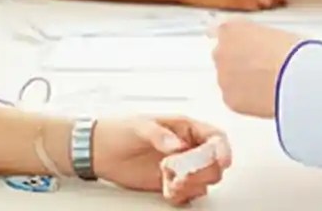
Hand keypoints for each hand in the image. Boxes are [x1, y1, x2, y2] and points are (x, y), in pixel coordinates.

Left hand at [92, 116, 231, 205]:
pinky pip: (188, 194)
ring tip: (173, 183)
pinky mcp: (171, 183)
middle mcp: (186, 147)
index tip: (221, 160)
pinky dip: (182, 196)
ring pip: (203, 181)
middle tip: (183, 173)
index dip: (222, 148)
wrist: (99, 150)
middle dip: (203, 171)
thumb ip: (160, 135)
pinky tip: (169, 190)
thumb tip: (178, 144)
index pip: (214, 137)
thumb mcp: (139, 126)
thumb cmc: (119, 130)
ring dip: (193, 185)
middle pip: (213, 163)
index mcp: (184, 128)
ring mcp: (179, 166)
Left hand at [210, 20, 306, 117]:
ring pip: (229, 79)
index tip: (244, 47)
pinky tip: (265, 98)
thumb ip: (259, 39)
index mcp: (231, 30)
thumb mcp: (276, 34)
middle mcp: (221, 51)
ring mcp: (222, 76)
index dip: (236, 41)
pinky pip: (235, 99)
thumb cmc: (292, 53)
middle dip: (238, 63)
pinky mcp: (229, 98)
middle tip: (261, 69)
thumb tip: (263, 48)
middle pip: (224, 56)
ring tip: (269, 85)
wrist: (294, 78)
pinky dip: (247, 100)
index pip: (223, 32)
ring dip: (242, 82)